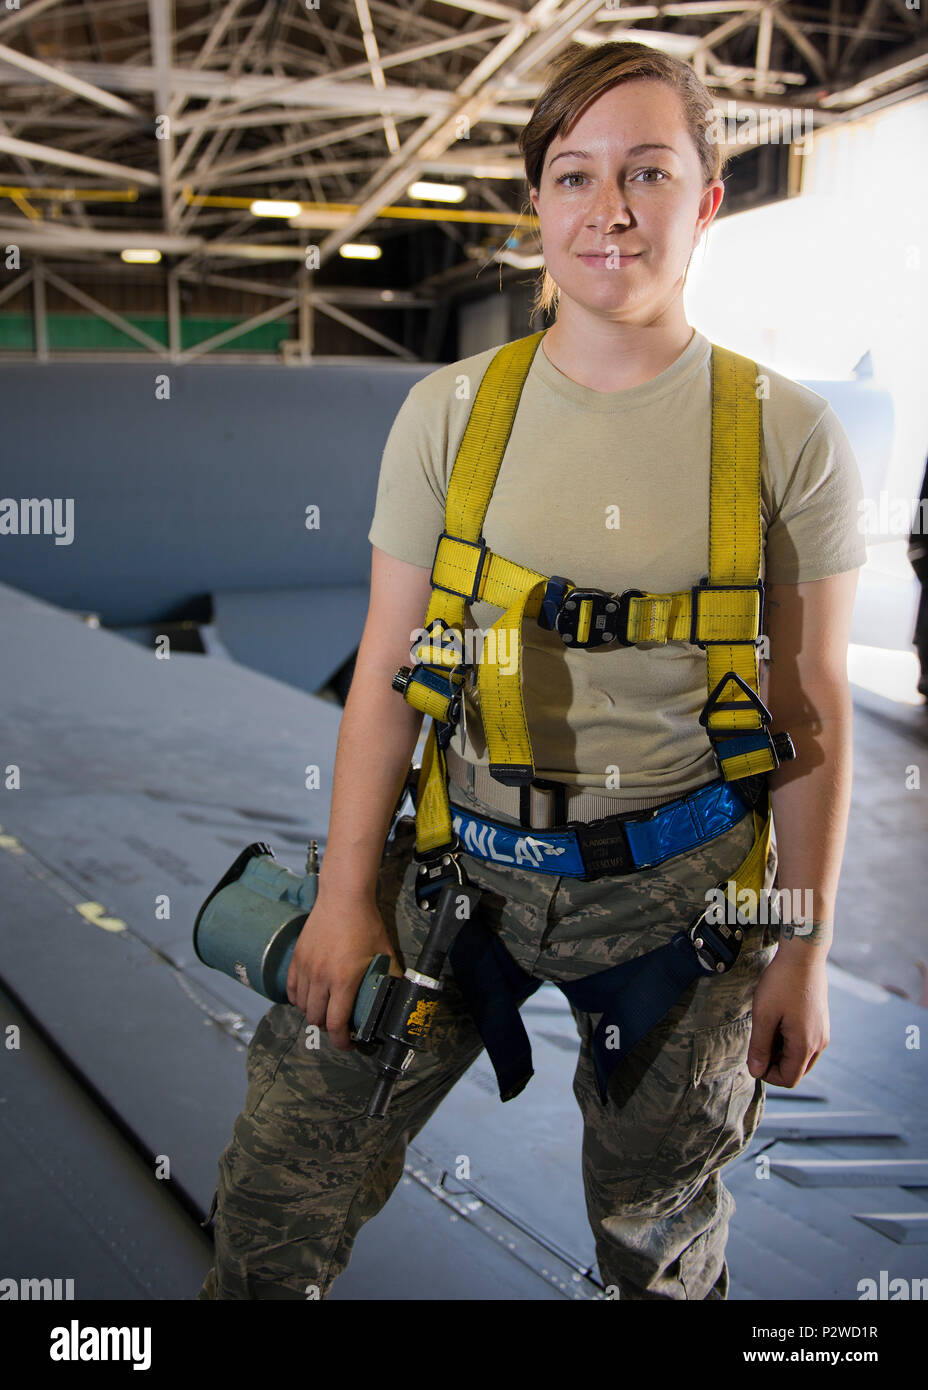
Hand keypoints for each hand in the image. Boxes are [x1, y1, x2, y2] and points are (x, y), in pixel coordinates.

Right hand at [285, 890, 396, 1051]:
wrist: (343, 898)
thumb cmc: (365, 924)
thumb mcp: (384, 952)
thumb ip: (391, 976)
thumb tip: (400, 993)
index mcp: (343, 980)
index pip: (336, 1023)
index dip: (341, 1041)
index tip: (347, 1045)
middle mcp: (321, 977)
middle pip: (316, 1019)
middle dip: (328, 1029)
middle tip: (339, 1027)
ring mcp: (306, 968)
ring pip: (302, 1007)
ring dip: (314, 1015)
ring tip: (325, 1012)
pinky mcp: (297, 959)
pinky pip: (291, 990)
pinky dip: (299, 1000)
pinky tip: (309, 998)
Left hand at [746, 951, 829, 1086]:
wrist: (804, 955)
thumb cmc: (782, 982)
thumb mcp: (764, 1015)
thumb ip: (760, 1047)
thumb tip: (756, 1072)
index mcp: (806, 1045)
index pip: (789, 1079)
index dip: (768, 1074)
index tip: (753, 1056)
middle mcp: (820, 1042)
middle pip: (796, 1070)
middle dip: (775, 1063)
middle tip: (759, 1040)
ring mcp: (823, 1031)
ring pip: (801, 1056)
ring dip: (782, 1050)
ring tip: (768, 1026)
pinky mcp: (821, 1021)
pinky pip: (806, 1041)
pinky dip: (790, 1039)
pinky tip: (779, 1019)